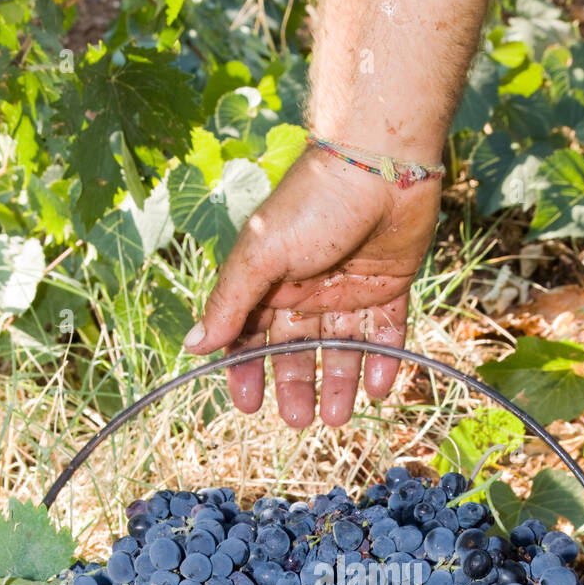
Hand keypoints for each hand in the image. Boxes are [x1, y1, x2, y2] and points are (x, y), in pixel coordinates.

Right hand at [182, 146, 440, 427]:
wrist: (381, 162)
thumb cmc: (314, 202)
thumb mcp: (261, 254)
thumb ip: (230, 302)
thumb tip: (194, 347)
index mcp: (270, 278)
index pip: (251, 334)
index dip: (246, 369)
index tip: (248, 405)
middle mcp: (307, 286)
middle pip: (297, 347)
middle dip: (296, 385)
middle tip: (299, 422)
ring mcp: (349, 286)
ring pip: (342, 346)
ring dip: (339, 382)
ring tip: (337, 420)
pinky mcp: (389, 283)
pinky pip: (385, 331)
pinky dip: (383, 360)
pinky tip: (380, 388)